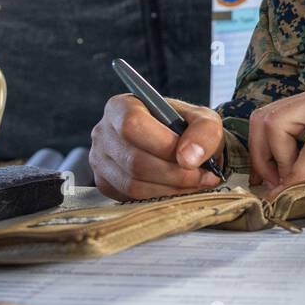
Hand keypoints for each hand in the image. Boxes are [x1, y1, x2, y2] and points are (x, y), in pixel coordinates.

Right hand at [90, 94, 224, 199]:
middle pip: (134, 160)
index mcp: (122, 106)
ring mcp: (100, 160)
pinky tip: (178, 190)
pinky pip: (130, 198)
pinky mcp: (105, 184)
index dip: (163, 145)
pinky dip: (160, 197)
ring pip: (133, 184)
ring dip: (170, 189)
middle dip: (174, 173)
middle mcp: (104, 132)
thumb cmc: (187, 128)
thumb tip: (188, 159)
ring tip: (195, 184)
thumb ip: (204, 132)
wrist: (179, 145)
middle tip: (203, 177)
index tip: (191, 158)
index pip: (133, 125)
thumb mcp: (204, 120)